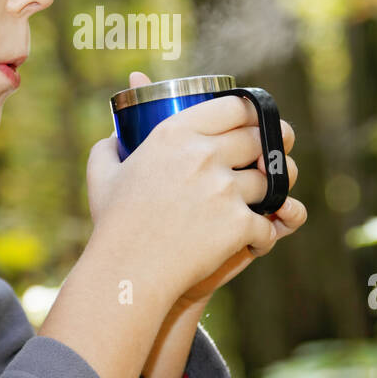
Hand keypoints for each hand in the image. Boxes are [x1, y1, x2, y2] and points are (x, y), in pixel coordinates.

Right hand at [86, 70, 306, 308]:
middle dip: (271, 149)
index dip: (253, 113)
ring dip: (273, 192)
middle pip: (260, 137)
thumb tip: (114, 134)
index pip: (235, 105)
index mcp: (175, 133)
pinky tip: (254, 240)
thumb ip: (108, 147)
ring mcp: (224, 189)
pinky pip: (271, 224)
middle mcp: (203, 154)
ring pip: (273, 180)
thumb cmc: (114, 224)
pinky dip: (266, 235)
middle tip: (266, 162)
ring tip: (265, 203)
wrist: (127, 272)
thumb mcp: (103, 175)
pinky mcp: (239, 223)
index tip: (255, 124)